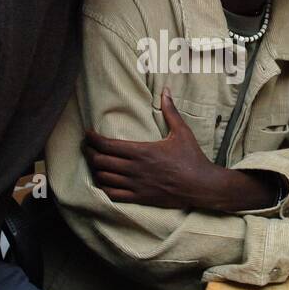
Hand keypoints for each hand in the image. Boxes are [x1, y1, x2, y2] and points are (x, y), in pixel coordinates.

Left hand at [83, 88, 216, 208]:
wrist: (201, 186)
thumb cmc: (192, 158)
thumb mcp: (182, 132)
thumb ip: (171, 112)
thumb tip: (167, 91)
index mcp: (142, 151)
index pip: (108, 145)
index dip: (93, 139)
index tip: (88, 134)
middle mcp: (135, 169)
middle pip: (101, 161)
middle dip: (89, 153)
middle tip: (87, 147)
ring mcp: (136, 185)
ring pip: (104, 178)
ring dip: (96, 169)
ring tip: (94, 162)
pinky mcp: (140, 198)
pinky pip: (113, 195)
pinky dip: (104, 187)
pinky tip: (104, 181)